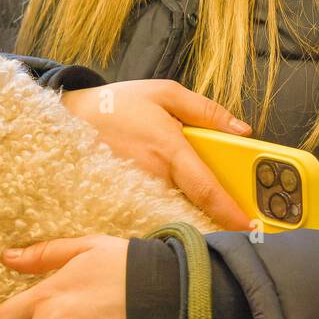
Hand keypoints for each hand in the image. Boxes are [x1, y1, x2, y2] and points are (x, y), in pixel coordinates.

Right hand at [61, 79, 252, 229]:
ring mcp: (137, 189)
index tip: (249, 226)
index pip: (205, 189)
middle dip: (218, 210)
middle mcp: (153, 175)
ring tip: (209, 204)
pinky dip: (171, 205)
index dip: (229, 211)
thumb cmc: (116, 104)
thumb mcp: (164, 93)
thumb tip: (241, 129)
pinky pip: (155, 205)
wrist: (69, 118)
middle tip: (239, 212)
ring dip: (194, 208)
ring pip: (176, 205)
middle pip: (195, 203)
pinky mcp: (124, 195)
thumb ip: (205, 110)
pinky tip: (175, 198)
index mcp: (168, 149)